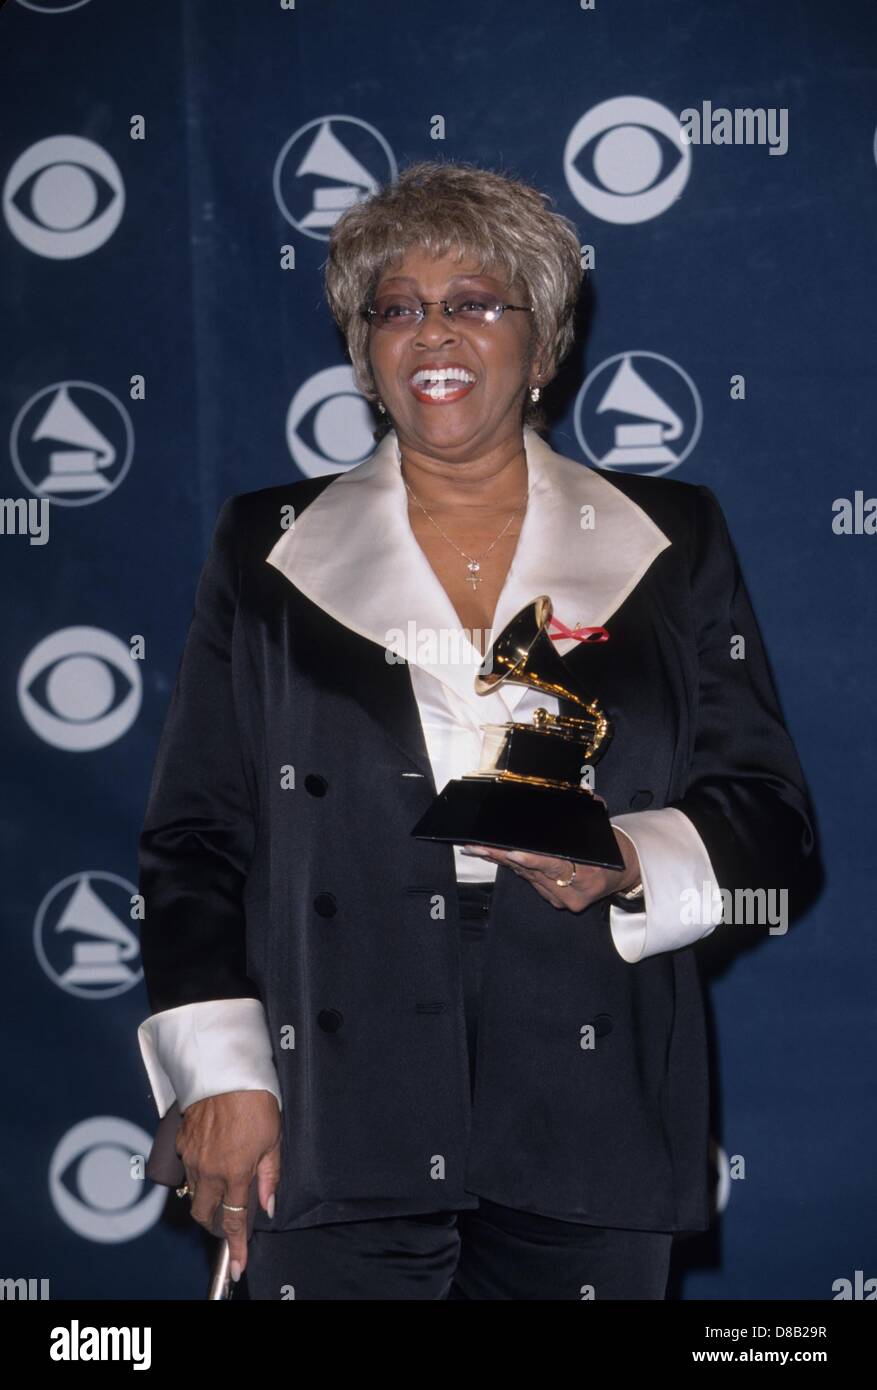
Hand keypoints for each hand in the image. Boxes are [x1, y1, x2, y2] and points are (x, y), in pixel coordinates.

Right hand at [177, 1089, 280, 1281]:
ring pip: (194, 1192)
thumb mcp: (273, 1139)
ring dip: (207, 1196)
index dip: (236, 1247)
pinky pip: (187, 1169)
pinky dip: (198, 1172)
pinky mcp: (181, 1142)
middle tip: (229, 1217)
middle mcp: (209, 1170)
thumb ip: (270, 1176)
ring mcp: (191, 1157)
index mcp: (234, 1172)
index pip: (233, 1221)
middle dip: (215, 1222)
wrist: (227, 1072)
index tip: (237, 1264)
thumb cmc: (255, 1102)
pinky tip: (212, 1159)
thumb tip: (268, 1205)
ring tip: (224, 1183)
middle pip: (204, 1214)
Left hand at [461, 828, 640, 912]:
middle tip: (478, 845)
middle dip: (503, 855)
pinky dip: (512, 866)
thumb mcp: (600, 828)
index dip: (532, 859)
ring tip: (477, 847)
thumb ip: (586, 813)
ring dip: (500, 860)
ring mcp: (561, 899)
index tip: (512, 852)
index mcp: (588, 874)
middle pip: (532, 870)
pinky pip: (529, 880)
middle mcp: (571, 891)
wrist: (623, 871)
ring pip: (525, 875)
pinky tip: (492, 855)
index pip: (555, 865)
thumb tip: (578, 793)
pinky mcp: (553, 900)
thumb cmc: (609, 845)